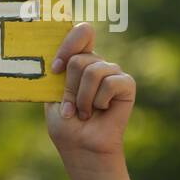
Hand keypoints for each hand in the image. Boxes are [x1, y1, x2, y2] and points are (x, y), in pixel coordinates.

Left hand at [44, 22, 135, 163]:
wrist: (82, 147)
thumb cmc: (66, 124)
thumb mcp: (53, 97)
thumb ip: (57, 75)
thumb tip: (59, 58)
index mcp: (78, 60)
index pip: (81, 33)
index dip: (68, 44)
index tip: (56, 69)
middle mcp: (97, 63)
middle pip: (79, 58)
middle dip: (70, 87)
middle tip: (71, 107)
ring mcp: (112, 72)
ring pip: (93, 71)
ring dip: (83, 98)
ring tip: (85, 112)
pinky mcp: (126, 84)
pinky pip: (110, 82)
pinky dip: (100, 100)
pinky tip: (102, 111)